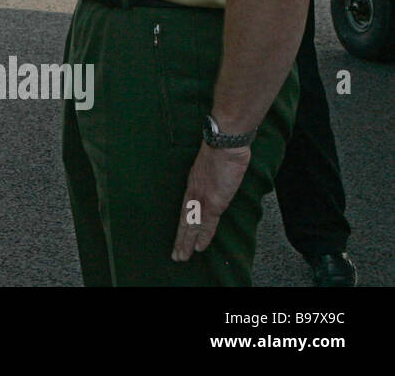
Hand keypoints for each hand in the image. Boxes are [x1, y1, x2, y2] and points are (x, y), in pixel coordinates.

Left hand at [171, 143, 251, 261]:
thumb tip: (216, 182)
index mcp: (192, 183)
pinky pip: (206, 224)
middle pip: (184, 220)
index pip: (185, 209)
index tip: (180, 236)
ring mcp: (202, 199)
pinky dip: (203, 237)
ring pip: (191, 226)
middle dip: (180, 238)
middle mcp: (193, 193)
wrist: (224, 143)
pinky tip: (199, 249)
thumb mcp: (210, 165)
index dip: (183, 224)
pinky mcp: (213, 202)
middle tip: (175, 255)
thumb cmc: (221, 149)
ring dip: (187, 243)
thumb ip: (210, 177)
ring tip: (181, 257)